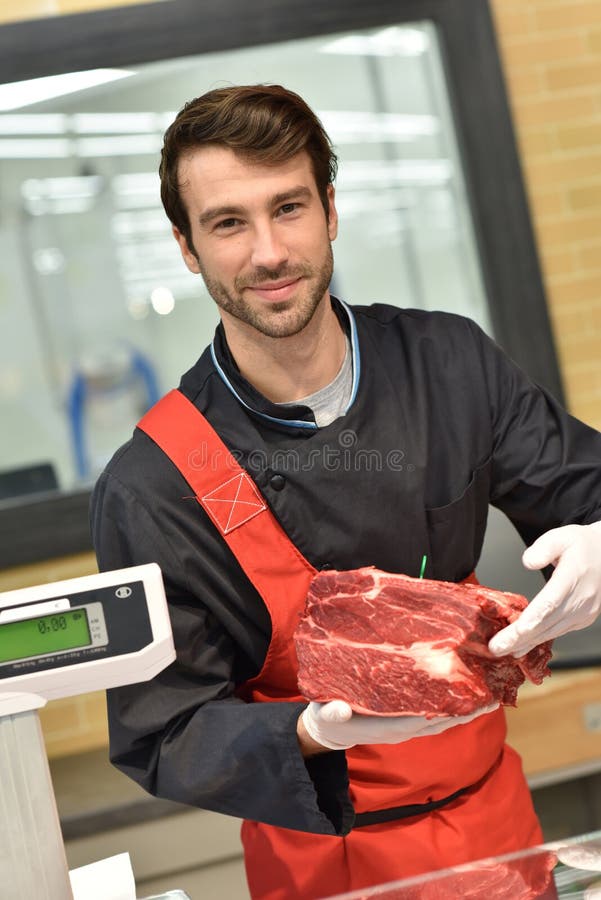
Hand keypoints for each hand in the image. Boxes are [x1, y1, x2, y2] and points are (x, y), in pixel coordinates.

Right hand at [300, 700, 498, 750]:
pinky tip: (464, 693)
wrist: (327, 729)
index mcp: (386, 727)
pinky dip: (451, 705)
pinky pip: (433, 712)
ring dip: (465, 708)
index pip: (422, 720)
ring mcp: (404, 724)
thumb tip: (338, 711)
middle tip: (493, 695)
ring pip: (442, 718)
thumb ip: (332, 713)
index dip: (446, 714)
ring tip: (488, 693)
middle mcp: (401, 728)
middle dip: (467, 710)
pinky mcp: (404, 717)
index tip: (468, 704)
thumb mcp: (325, 715)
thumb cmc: (327, 719)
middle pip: (441, 721)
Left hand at [488, 521, 600, 657]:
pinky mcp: (582, 619)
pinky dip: (539, 640)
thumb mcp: (561, 536)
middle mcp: (581, 600)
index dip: (532, 619)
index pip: (551, 603)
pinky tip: (522, 646)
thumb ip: (543, 548)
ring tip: (503, 650)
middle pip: (546, 623)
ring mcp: (583, 612)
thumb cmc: (582, 545)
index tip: (515, 631)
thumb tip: (528, 562)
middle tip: (496, 647)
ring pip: (551, 632)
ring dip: (526, 643)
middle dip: (519, 638)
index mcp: (574, 578)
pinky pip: (558, 632)